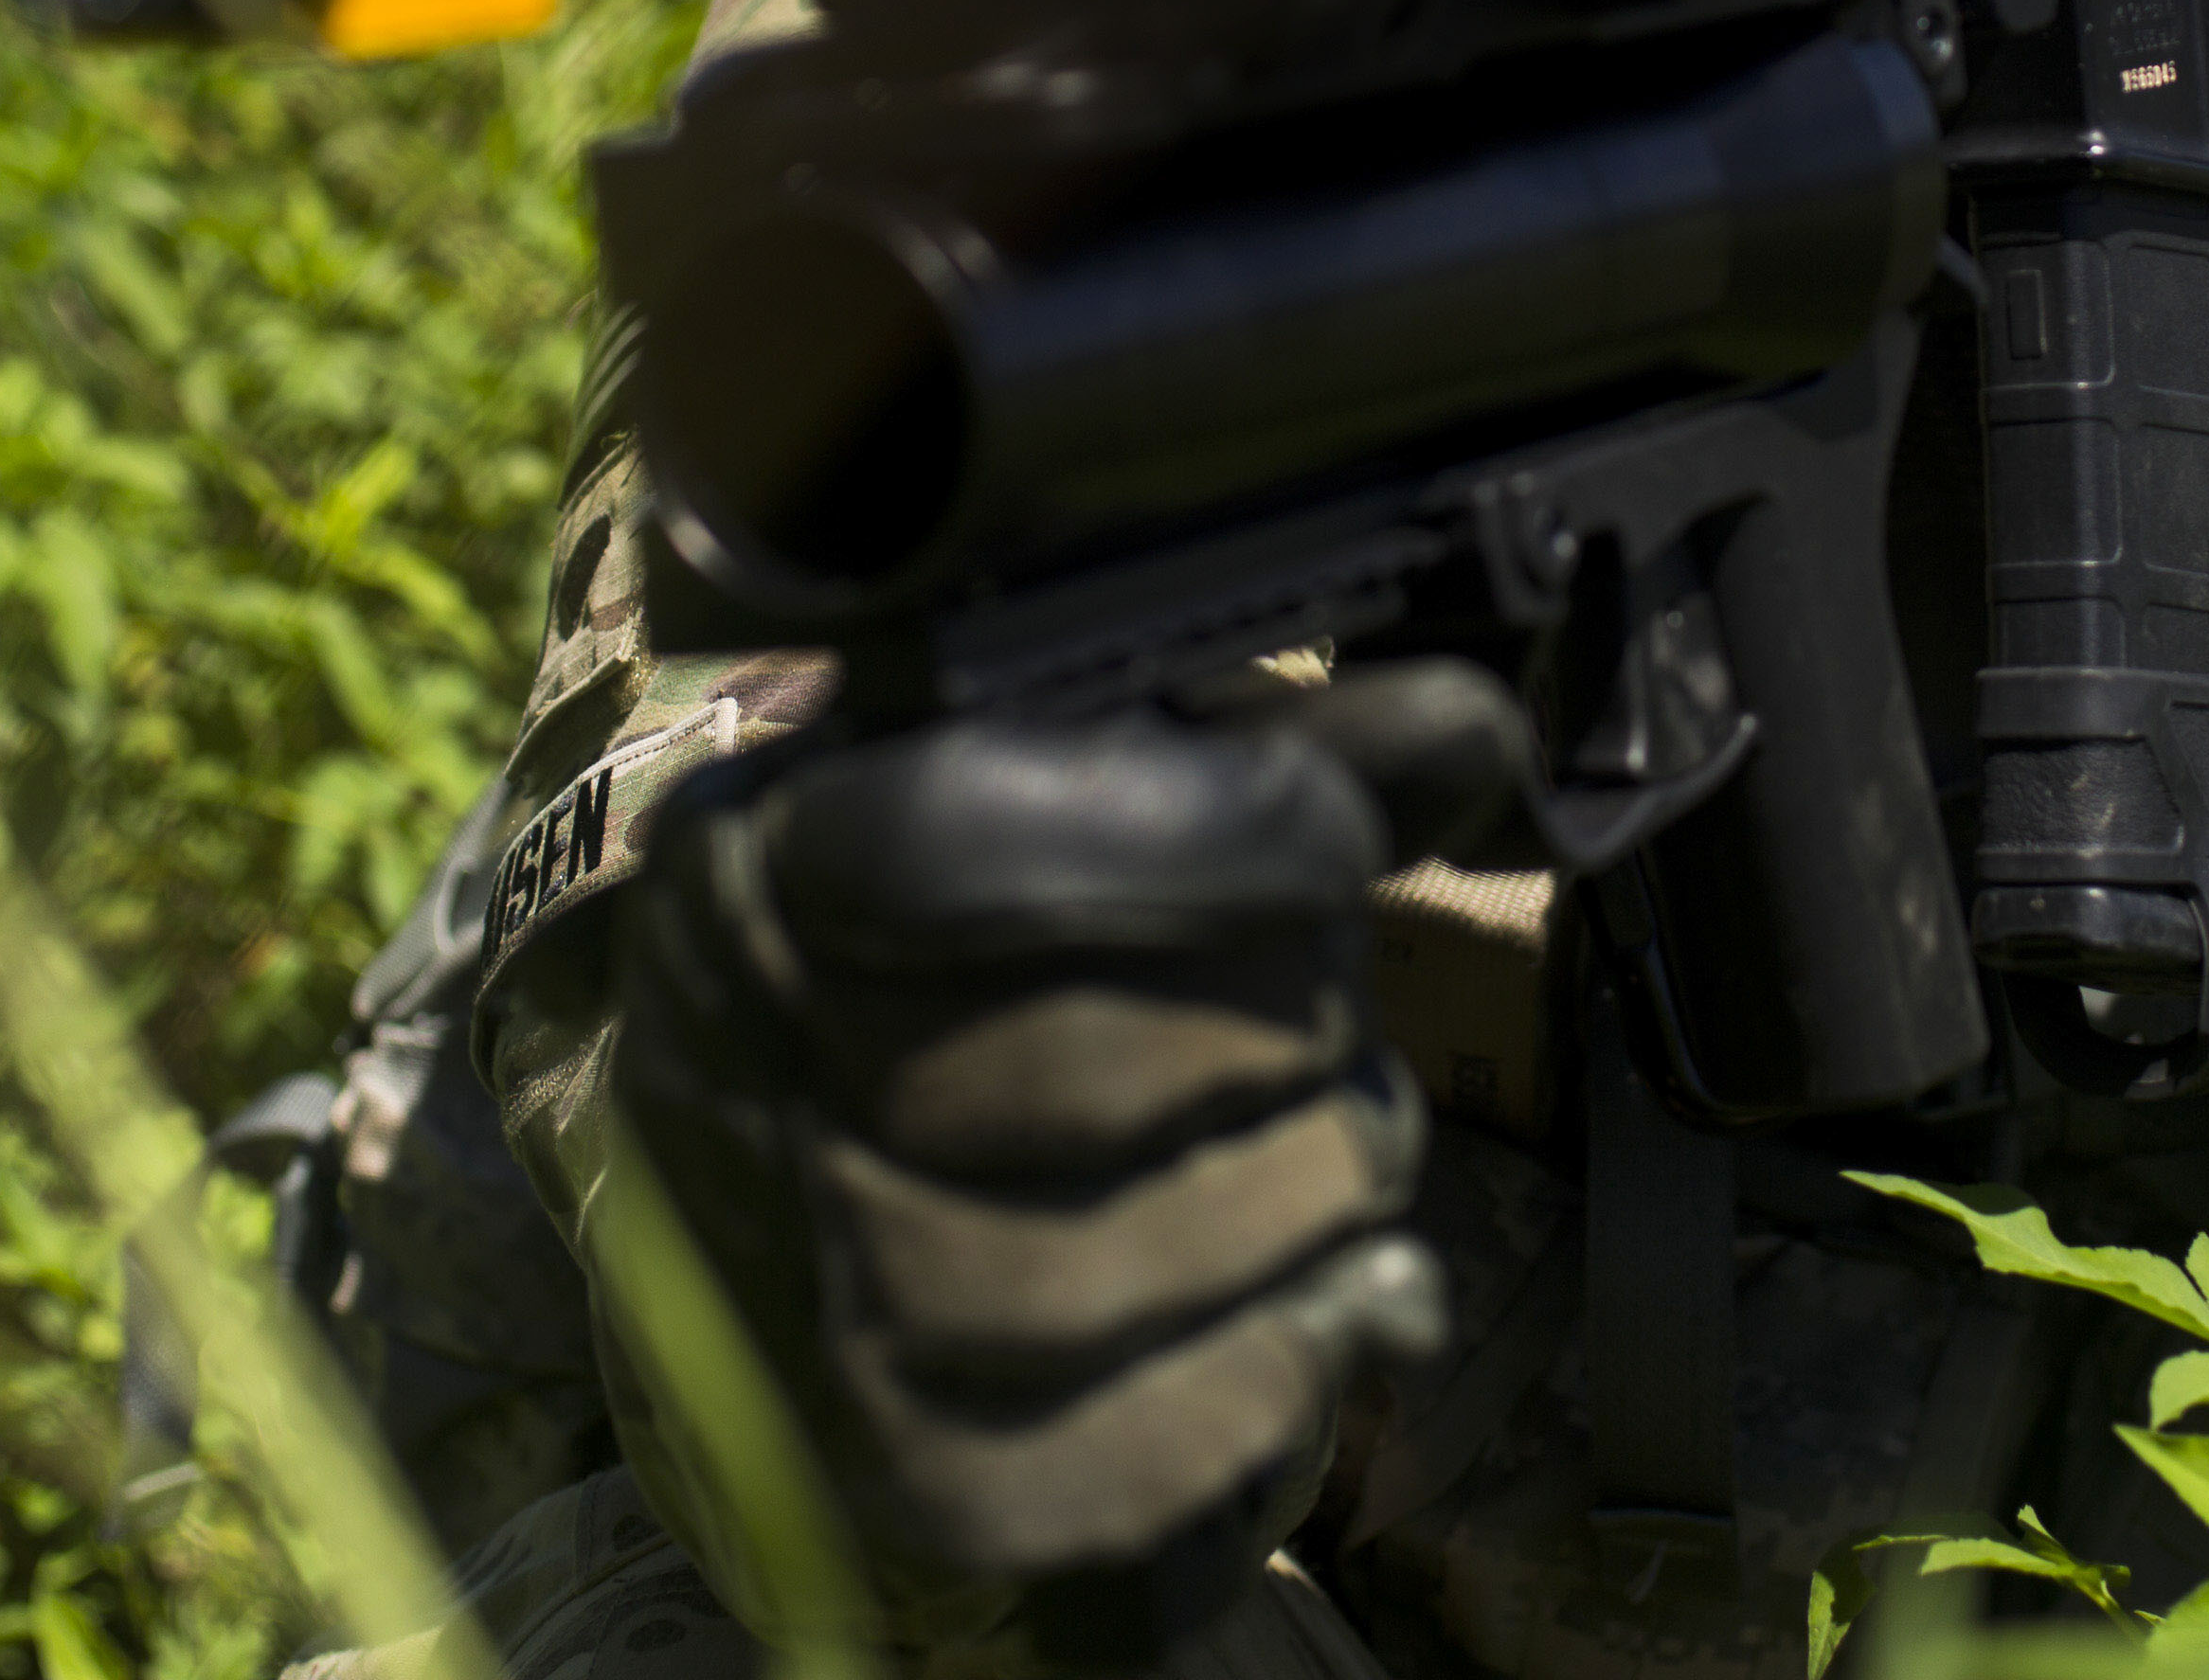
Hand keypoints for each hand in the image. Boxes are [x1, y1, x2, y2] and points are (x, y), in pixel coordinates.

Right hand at [603, 662, 1522, 1648]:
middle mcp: (742, 1096)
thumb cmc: (978, 972)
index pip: (967, 847)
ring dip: (1296, 1214)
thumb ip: (1258, 756)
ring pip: (1091, 1287)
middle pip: (1068, 1076)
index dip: (1203, 840)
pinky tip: (1347, 1308)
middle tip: (1336, 1029)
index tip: (1326, 841)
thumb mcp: (1076, 809)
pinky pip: (1109, 1464)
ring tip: (1353, 1160)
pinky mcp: (899, 1484)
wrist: (803, 1237)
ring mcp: (806, 1313)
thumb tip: (1466, 724)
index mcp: (765, 876)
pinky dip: (1267, 1380)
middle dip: (1280, 1041)